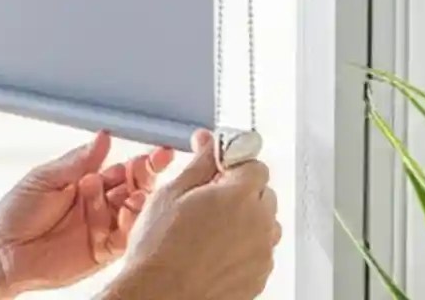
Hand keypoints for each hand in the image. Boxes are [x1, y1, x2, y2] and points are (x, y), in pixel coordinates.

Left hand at [0, 131, 175, 293]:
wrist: (1, 252)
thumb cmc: (16, 213)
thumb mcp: (46, 178)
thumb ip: (79, 160)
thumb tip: (104, 136)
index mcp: (86, 183)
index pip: (121, 169)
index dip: (139, 161)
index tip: (155, 151)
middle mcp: (98, 204)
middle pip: (132, 188)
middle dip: (146, 174)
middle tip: (156, 162)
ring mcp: (101, 228)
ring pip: (132, 211)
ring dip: (140, 198)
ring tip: (139, 188)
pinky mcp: (101, 252)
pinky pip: (123, 238)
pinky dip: (130, 225)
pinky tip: (128, 211)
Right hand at [104, 130, 280, 299]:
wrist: (159, 296)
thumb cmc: (159, 250)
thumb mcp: (172, 193)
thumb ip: (200, 163)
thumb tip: (210, 141)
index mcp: (239, 196)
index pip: (255, 164)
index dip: (234, 164)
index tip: (218, 169)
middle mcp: (259, 223)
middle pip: (263, 193)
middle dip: (241, 192)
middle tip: (209, 201)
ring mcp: (262, 253)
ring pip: (265, 223)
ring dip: (246, 220)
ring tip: (212, 231)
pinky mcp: (259, 276)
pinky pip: (260, 251)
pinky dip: (245, 247)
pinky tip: (216, 252)